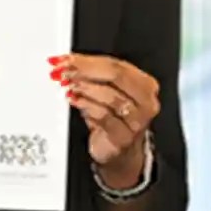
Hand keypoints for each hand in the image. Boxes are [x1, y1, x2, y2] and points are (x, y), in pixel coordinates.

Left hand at [50, 53, 158, 186]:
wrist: (119, 153)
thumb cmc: (113, 118)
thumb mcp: (106, 91)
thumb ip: (92, 73)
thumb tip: (67, 61)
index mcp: (145, 85)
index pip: (117, 65)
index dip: (89, 60)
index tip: (67, 58)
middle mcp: (146, 103)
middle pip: (116, 77)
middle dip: (86, 70)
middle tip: (64, 68)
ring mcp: (137, 122)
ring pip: (111, 97)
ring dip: (85, 87)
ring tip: (68, 84)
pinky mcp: (123, 138)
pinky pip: (104, 117)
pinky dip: (87, 106)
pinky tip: (74, 100)